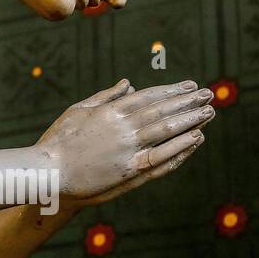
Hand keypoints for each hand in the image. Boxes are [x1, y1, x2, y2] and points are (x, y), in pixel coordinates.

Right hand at [37, 79, 212, 202]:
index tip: (191, 85)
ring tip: (209, 113)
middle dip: (188, 102)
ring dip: (190, 121)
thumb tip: (128, 84)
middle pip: (163, 111)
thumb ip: (105, 97)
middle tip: (208, 95)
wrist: (49, 173)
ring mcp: (129, 150)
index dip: (172, 90)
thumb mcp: (78, 111)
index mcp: (110, 111)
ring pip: (167, 132)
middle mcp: (123, 128)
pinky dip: (181, 148)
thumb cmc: (58, 140)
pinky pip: (162, 158)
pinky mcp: (131, 172)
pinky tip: (195, 139)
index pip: (149, 97)